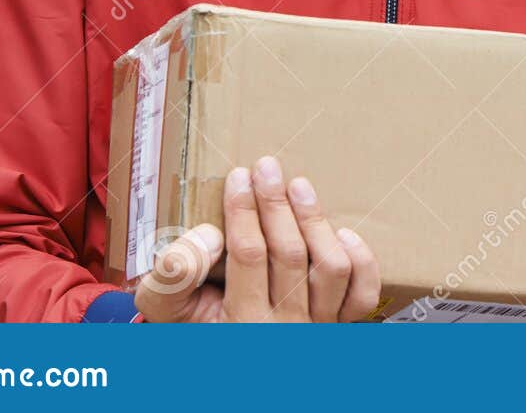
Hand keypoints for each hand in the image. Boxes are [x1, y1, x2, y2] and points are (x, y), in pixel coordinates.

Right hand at [135, 155, 380, 321]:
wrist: (223, 358)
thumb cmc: (194, 326)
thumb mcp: (164, 307)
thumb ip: (172, 275)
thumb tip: (209, 236)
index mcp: (241, 325)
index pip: (248, 256)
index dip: (243, 211)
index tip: (239, 176)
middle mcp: (285, 330)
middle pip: (289, 254)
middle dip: (276, 203)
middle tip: (267, 167)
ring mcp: (318, 328)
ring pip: (330, 268)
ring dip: (315, 221)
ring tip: (299, 186)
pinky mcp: (341, 326)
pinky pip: (361, 294)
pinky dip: (359, 260)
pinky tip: (341, 232)